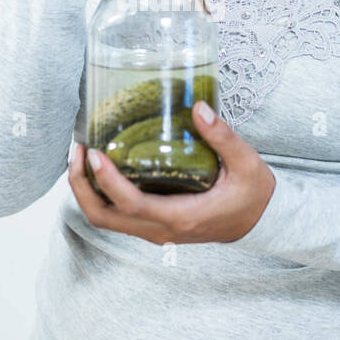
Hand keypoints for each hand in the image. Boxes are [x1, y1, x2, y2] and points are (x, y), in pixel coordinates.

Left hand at [67, 101, 276, 244]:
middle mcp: (162, 230)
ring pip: (105, 219)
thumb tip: (198, 108)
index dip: (108, 181)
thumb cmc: (253, 194)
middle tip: (78, 150)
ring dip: (86, 190)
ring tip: (81, 155)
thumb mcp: (246, 163)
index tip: (95, 153)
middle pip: (104, 218)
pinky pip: (116, 215)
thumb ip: (223, 136)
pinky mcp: (153, 226)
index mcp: (182, 217)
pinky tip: (101, 165)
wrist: (261, 222)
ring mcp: (155, 231)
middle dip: (81, 186)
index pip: (133, 205)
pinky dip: (100, 193)